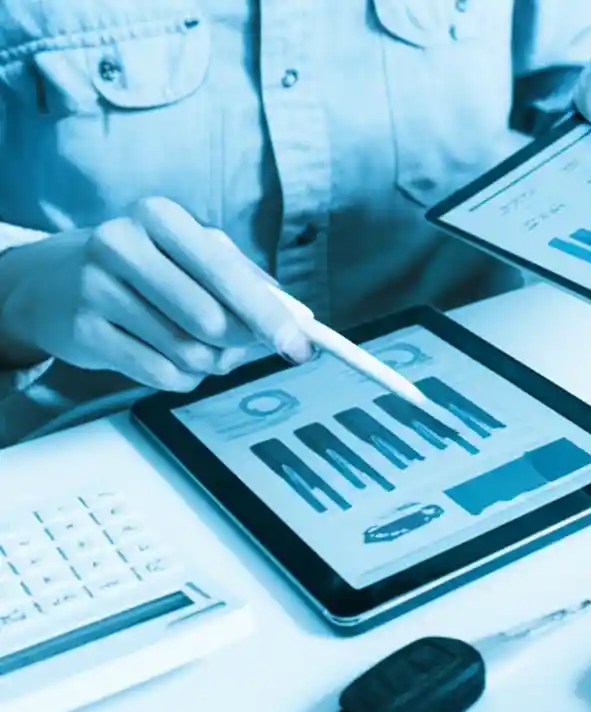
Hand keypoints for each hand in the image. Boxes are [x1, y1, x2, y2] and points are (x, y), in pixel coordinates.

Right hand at [0, 198, 311, 391]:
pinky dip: (181, 376)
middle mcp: (122, 245)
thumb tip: (293, 314)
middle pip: (211, 320)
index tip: (298, 345)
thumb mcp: (190, 251)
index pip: (227, 274)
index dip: (269, 315)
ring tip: (199, 347)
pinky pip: (160, 374)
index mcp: (160, 217)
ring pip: (188, 352)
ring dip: (209, 362)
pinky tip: (170, 358)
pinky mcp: (83, 332)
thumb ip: (244, 278)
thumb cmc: (141, 265)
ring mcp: (96, 289)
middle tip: (240, 345)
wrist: (53, 280)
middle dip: (238, 343)